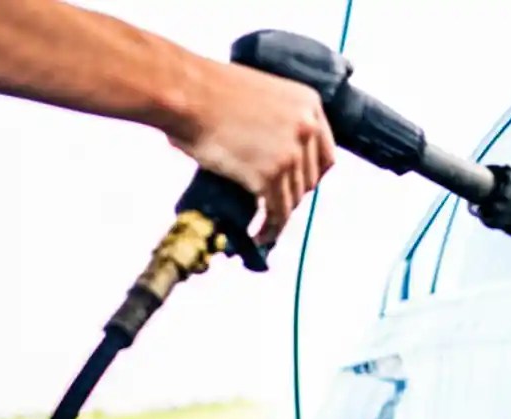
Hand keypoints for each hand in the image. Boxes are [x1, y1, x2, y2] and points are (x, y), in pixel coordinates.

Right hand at [166, 60, 336, 248]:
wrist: (186, 91)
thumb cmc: (208, 91)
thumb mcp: (261, 96)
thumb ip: (279, 123)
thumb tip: (275, 156)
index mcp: (309, 105)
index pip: (324, 155)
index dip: (311, 176)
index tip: (298, 188)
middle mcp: (307, 129)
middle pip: (311, 180)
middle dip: (292, 196)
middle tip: (273, 206)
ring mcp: (291, 153)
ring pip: (294, 199)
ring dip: (279, 215)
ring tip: (263, 227)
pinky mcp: (269, 175)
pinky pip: (276, 212)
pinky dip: (268, 229)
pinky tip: (257, 235)